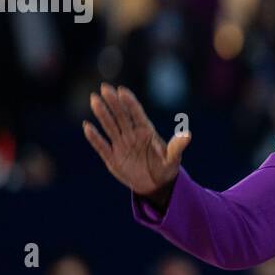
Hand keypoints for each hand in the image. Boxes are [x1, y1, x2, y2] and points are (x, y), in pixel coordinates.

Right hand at [82, 83, 190, 208]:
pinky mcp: (112, 157)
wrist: (155, 185)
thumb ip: (177, 147)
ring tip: (94, 99)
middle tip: (105, 88)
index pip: (137, 113)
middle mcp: (132, 135)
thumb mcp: (173, 159)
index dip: (130, 102)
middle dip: (113, 102)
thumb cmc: (166, 168)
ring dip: (102, 114)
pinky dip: (95, 137)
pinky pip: (102, 145)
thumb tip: (187, 135)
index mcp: (146, 131)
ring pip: (110, 126)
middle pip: (121, 116)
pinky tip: (87, 126)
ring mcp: (121, 144)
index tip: (122, 91)